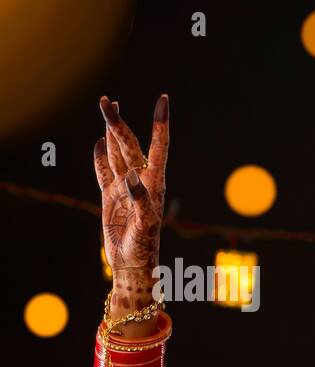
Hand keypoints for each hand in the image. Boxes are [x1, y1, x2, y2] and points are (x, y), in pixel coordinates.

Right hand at [93, 94, 168, 276]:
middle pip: (130, 145)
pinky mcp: (111, 197)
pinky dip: (100, 156)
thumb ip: (141, 202)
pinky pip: (104, 171)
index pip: (159, 147)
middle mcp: (141, 181)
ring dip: (111, 131)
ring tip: (107, 107)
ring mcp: (125, 188)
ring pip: (117, 152)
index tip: (163, 100)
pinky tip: (98, 142)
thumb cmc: (144, 249)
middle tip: (106, 101)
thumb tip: (133, 177)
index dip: (160, 124)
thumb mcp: (145, 227)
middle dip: (119, 123)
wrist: (132, 266)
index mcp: (154, 184)